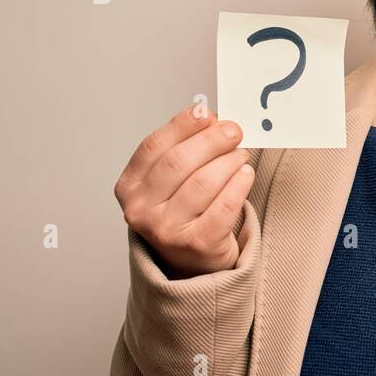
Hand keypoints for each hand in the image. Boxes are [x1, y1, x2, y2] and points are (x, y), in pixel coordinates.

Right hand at [113, 105, 254, 278]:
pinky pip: (224, 205)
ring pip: (203, 182)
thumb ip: (183, 149)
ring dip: (229, 161)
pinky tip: (246, 174)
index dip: (182, 125)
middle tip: (233, 130)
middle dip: (211, 140)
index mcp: (130, 187)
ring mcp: (167, 230)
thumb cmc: (183, 213)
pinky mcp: (196, 244)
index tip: (206, 112)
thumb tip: (209, 117)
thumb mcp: (170, 181)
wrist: (191, 263)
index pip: (154, 146)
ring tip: (241, 154)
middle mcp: (142, 210)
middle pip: (179, 162)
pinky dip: (239, 184)